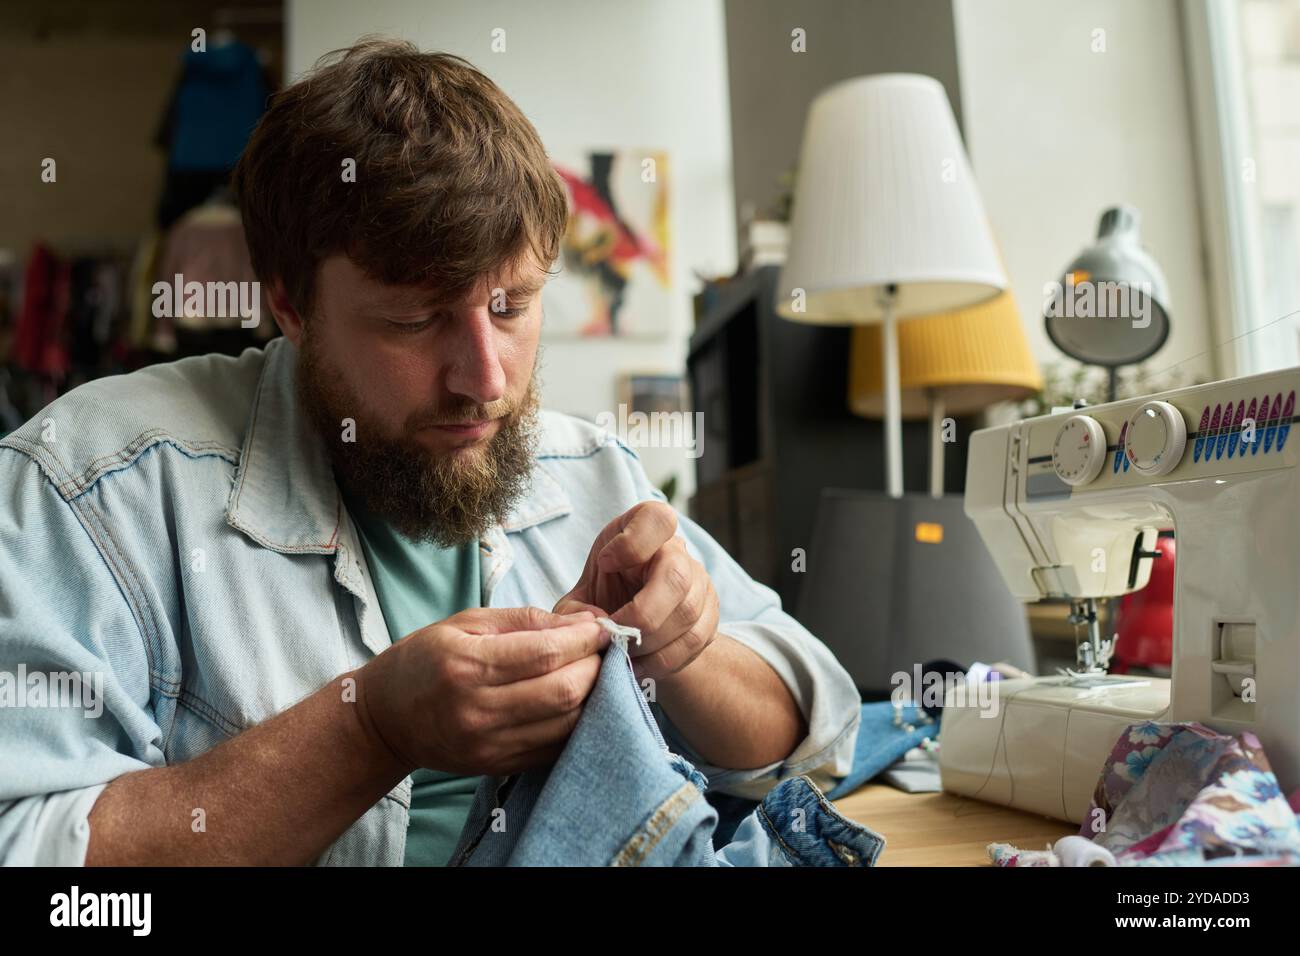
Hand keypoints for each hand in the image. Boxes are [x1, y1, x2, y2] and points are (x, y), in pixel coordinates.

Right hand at [356, 607, 607, 775]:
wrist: (386, 719)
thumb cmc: (427, 660)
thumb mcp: (467, 623)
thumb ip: (527, 620)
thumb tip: (583, 621)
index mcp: (468, 665)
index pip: (547, 653)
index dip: (586, 638)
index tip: (603, 627)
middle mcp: (478, 710)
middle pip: (564, 691)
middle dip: (596, 666)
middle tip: (602, 650)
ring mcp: (489, 745)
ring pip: (567, 724)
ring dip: (593, 697)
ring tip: (593, 674)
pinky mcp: (497, 767)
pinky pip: (555, 748)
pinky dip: (576, 724)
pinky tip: (577, 703)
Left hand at [553, 501, 719, 682]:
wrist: (635, 624)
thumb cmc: (603, 598)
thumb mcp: (578, 599)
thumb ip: (573, 612)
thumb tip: (596, 624)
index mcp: (644, 530)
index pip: (658, 519)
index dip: (634, 542)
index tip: (605, 564)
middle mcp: (678, 551)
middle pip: (676, 574)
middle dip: (642, 613)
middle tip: (614, 634)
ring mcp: (700, 583)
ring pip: (686, 612)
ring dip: (649, 642)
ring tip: (621, 654)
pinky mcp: (709, 617)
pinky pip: (694, 640)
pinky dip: (662, 659)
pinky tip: (638, 664)